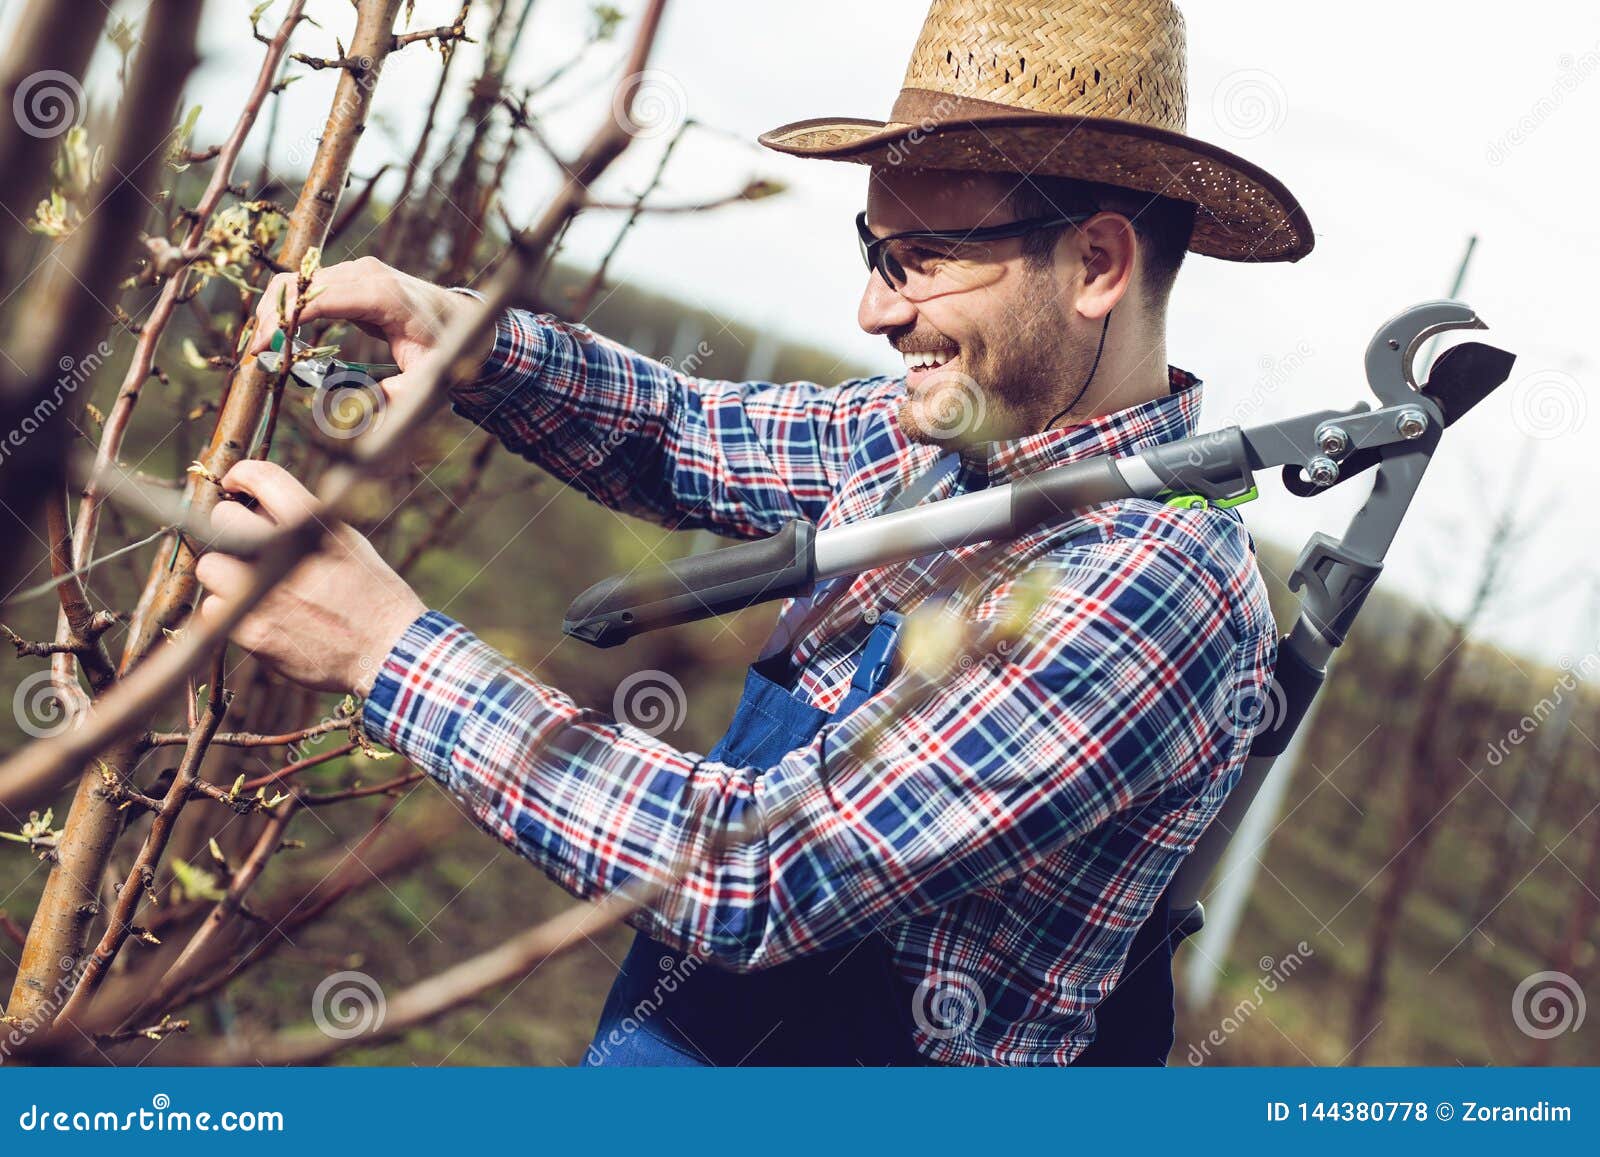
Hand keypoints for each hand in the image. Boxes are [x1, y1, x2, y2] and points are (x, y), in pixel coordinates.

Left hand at [195, 460, 426, 696]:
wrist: (387, 651)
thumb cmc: (371, 594)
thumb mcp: (348, 541)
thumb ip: (303, 521)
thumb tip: (255, 504)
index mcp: (314, 524)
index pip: (261, 476)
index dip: (242, 474)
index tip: (236, 483)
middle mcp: (285, 553)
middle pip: (223, 518)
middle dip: (231, 527)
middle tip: (246, 544)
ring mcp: (263, 593)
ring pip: (211, 566)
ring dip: (226, 574)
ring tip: (253, 587)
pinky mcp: (251, 631)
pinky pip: (214, 610)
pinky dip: (231, 613)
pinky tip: (259, 616)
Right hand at [243, 255, 495, 406]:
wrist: (463, 320)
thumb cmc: (448, 347)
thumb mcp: (431, 377)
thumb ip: (401, 394)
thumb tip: (363, 407)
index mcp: (382, 293)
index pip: (319, 299)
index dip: (285, 322)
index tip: (262, 350)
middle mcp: (365, 273)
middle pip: (300, 286)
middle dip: (271, 320)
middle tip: (255, 357)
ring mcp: (357, 271)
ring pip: (298, 283)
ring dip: (275, 313)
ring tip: (263, 350)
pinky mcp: (351, 277)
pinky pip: (308, 288)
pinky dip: (288, 308)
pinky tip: (280, 337)